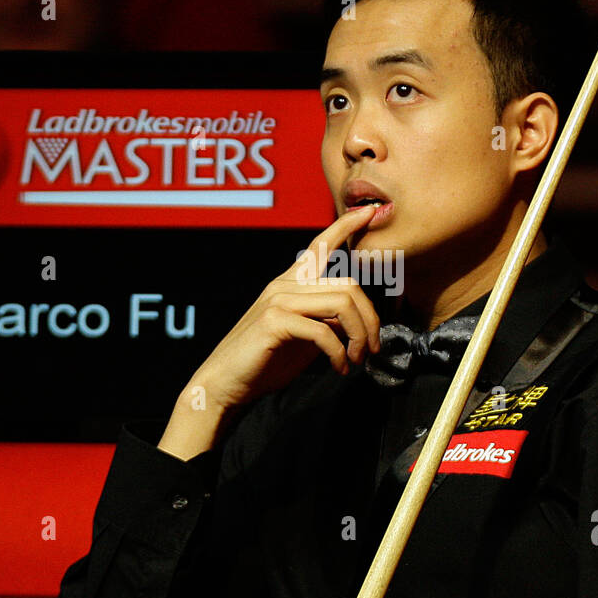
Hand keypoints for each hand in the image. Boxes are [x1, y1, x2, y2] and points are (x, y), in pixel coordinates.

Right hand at [188, 204, 384, 412]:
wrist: (226, 385)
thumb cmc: (263, 362)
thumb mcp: (303, 337)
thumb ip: (325, 320)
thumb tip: (355, 320)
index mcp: (290, 284)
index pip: (320, 245)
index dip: (346, 226)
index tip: (368, 212)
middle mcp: (284, 285)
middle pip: (349, 285)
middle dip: (371, 319)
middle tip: (372, 349)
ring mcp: (278, 300)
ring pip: (342, 303)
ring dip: (359, 336)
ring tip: (356, 360)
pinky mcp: (274, 321)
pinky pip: (324, 331)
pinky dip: (339, 354)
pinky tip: (339, 368)